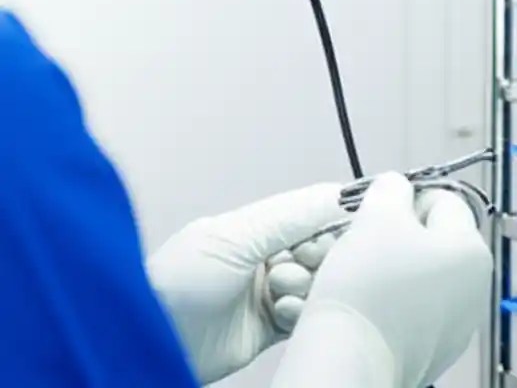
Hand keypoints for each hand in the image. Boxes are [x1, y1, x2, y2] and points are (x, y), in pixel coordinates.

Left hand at [148, 184, 346, 384]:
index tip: (345, 225)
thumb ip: (290, 217)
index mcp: (254, 228)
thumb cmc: (174, 284)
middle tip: (300, 261)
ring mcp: (267, 292)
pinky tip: (279, 312)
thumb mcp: (235, 237)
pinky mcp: (270, 328)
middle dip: (317, 255)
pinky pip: (305, 315)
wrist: (151, 341)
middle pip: (322, 249)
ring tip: (279, 291)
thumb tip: (337, 194)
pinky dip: (300, 313)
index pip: (313, 213)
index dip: (334, 218)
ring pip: (317, 282)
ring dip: (305, 285)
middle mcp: (263, 257)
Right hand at [271, 174, 492, 387]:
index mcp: (471, 249)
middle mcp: (476, 287)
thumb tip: (397, 187)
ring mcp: (458, 323)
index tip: (378, 210)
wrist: (353, 360)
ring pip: (423, 277)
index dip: (407, 198)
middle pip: (435, 241)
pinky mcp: (435, 350)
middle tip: (364, 243)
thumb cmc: (368, 288)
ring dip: (394, 270)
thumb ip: (392, 191)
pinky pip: (415, 312)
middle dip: (399, 236)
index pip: (444, 200)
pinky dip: (393, 305)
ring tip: (361, 277)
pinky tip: (368, 308)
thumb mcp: (377, 218)